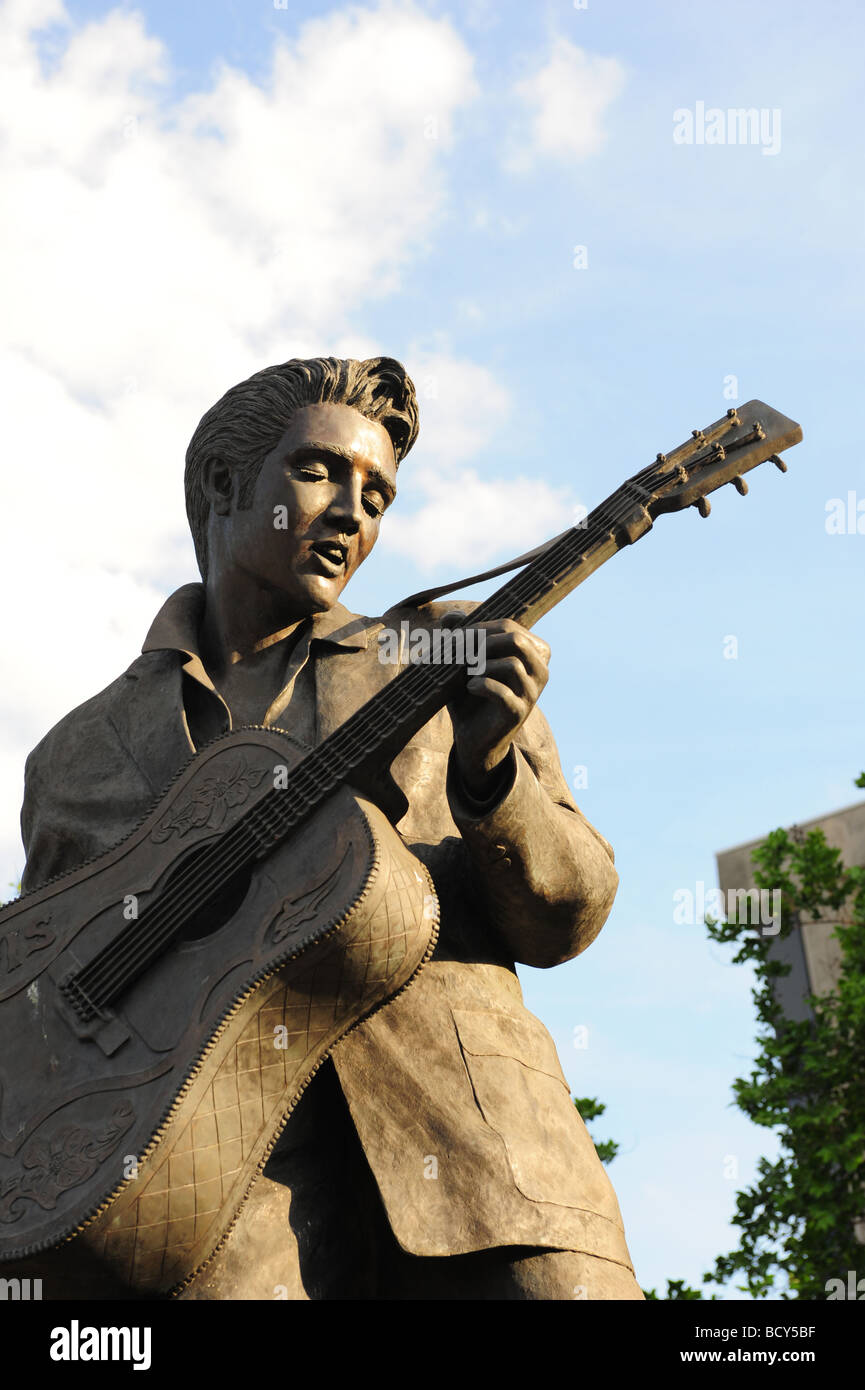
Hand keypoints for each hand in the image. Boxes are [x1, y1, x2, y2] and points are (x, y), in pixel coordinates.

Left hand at [445, 615, 550, 801]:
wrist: (473, 737)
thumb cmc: (471, 694)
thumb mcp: (462, 663)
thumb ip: (458, 637)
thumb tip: (452, 616)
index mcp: (533, 653)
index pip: (510, 626)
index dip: (480, 628)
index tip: (458, 639)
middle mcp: (540, 671)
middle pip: (515, 639)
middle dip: (481, 643)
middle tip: (461, 654)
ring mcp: (532, 694)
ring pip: (513, 664)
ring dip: (482, 665)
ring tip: (468, 673)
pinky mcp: (519, 714)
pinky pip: (503, 692)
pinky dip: (481, 685)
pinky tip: (470, 688)